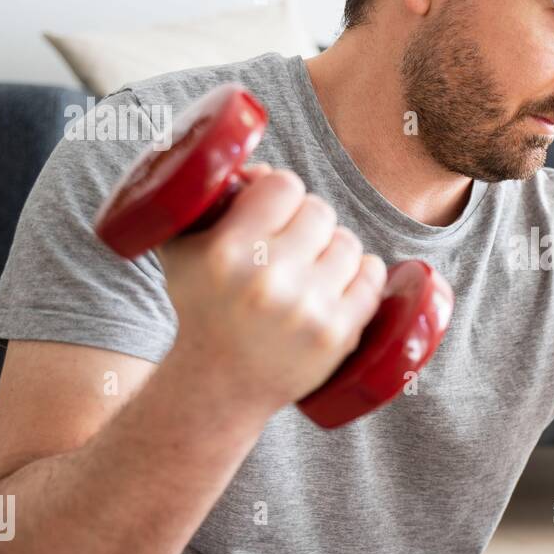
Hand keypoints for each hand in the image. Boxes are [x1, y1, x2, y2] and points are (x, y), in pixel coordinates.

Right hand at [157, 163, 387, 416]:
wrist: (219, 385)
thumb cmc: (202, 308)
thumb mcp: (182, 250)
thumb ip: (204, 201)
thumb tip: (255, 168)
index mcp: (229, 251)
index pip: (284, 185)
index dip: (280, 193)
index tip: (273, 209)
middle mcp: (270, 279)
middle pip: (320, 211)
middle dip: (307, 222)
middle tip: (292, 242)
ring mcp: (308, 308)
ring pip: (348, 242)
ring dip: (333, 248)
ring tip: (313, 266)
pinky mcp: (337, 333)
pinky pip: (372, 276)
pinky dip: (362, 273)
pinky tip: (343, 279)